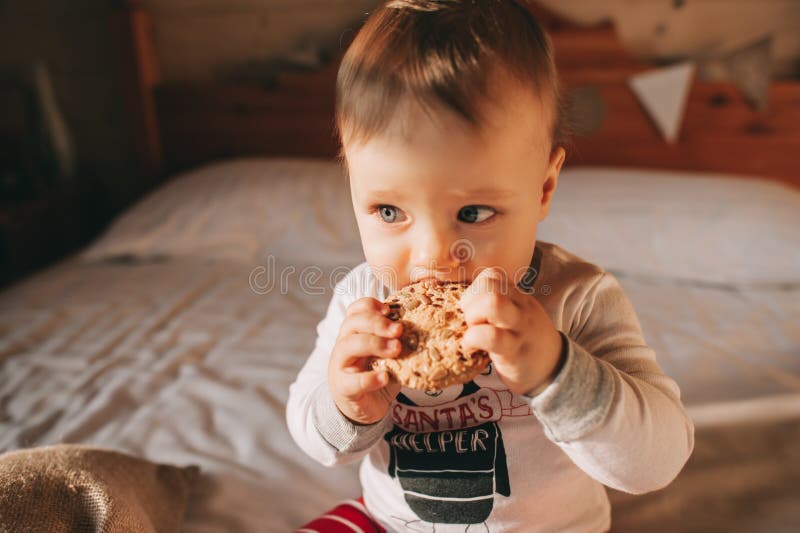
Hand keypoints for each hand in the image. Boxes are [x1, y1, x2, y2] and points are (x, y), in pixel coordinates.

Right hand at [328, 297, 402, 424]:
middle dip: (376, 322)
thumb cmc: (376, 373)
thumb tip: (427, 326)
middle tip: (398, 329)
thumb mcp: (386, 353)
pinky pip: (352, 381)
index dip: (370, 305)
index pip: (356, 310)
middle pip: (352, 323)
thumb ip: (397, 340)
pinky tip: (385, 377)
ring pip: (348, 346)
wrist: (363, 407)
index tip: (389, 309)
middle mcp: (344, 344)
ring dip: (374, 344)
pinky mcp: (343, 388)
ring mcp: (341, 366)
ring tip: (396, 349)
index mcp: (354, 332)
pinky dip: (369, 378)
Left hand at [459, 267, 563, 394]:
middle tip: (469, 322)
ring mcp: (519, 327)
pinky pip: (490, 336)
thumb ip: (495, 306)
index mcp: (518, 297)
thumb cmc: (525, 343)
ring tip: (471, 332)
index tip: (471, 309)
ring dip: (472, 316)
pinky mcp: (514, 351)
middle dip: (469, 300)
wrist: (554, 371)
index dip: (474, 290)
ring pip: (492, 302)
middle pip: (489, 283)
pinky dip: (471, 339)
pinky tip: (470, 348)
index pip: (492, 275)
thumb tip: (456, 302)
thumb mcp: (516, 317)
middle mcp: (520, 307)